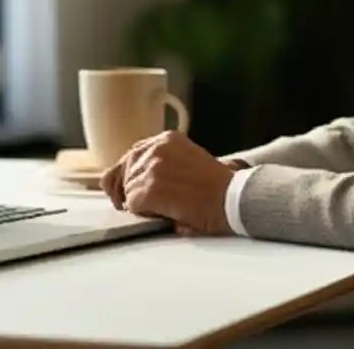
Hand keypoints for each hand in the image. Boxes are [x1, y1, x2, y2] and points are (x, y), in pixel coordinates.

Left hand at [99, 131, 235, 235]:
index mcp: (166, 139)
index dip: (128, 174)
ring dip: (139, 203)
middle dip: (125, 189)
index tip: (127, 188)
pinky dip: (145, 213)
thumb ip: (164, 162)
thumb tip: (139, 179)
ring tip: (163, 208)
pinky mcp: (148, 189)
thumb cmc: (217, 186)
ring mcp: (151, 168)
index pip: (132, 154)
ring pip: (127, 190)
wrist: (231, 198)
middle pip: (122, 171)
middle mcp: (155, 148)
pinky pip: (132, 205)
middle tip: (135, 205)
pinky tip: (164, 212)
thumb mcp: (189, 159)